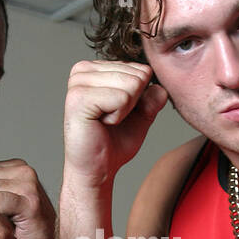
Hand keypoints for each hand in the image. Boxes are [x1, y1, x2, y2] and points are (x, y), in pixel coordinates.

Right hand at [63, 60, 169, 187]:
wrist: (97, 170)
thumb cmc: (113, 144)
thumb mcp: (140, 118)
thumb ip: (152, 100)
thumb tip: (160, 88)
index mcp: (94, 69)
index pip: (138, 68)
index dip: (137, 96)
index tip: (117, 112)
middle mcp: (83, 70)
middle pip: (137, 74)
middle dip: (132, 102)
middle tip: (111, 120)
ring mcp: (78, 83)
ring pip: (132, 84)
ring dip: (124, 110)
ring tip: (105, 121)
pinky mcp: (79, 98)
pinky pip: (122, 98)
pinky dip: (118, 116)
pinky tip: (101, 123)